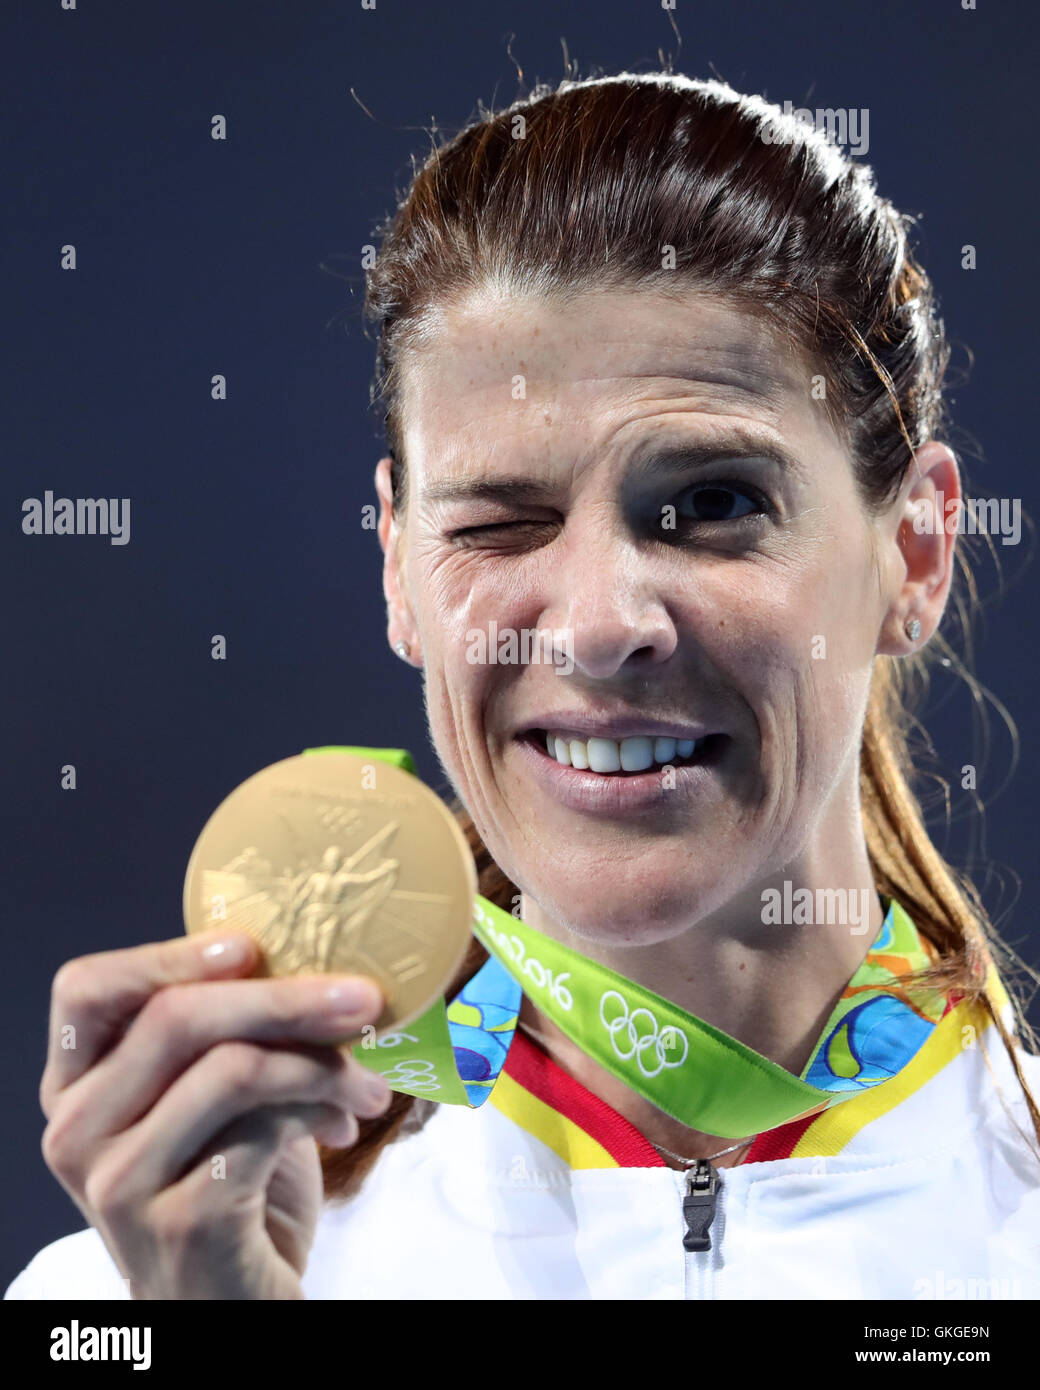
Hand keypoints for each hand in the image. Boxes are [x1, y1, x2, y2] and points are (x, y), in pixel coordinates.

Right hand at [39, 929, 390, 1298]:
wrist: (229, 1300)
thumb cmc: (225, 1181)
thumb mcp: (209, 1096)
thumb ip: (224, 1029)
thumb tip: (310, 949)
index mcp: (75, 1085)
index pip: (87, 990)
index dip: (168, 955)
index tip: (250, 944)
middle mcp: (77, 1131)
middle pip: (176, 1018)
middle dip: (286, 998)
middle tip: (364, 997)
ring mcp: (121, 1184)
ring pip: (235, 1070)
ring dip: (324, 1065)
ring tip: (367, 1084)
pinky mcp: (181, 1223)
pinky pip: (265, 1129)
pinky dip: (323, 1111)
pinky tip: (346, 1123)